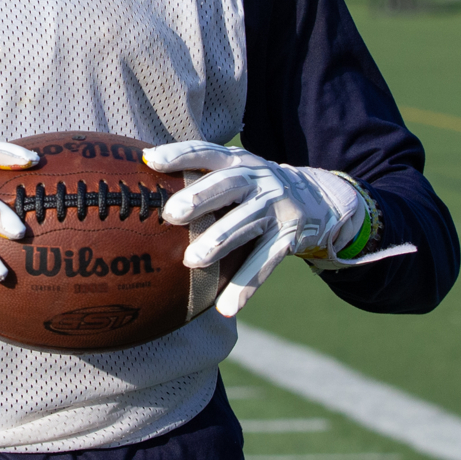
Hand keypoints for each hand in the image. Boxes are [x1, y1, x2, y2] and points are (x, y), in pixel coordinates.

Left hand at [143, 142, 414, 316]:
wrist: (320, 199)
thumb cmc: (256, 190)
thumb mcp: (237, 174)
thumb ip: (202, 178)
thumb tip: (140, 189)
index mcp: (238, 161)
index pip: (206, 152)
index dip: (179, 154)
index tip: (149, 161)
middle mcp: (258, 179)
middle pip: (226, 185)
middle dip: (199, 198)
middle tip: (170, 213)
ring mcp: (276, 207)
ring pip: (245, 224)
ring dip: (218, 242)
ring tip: (191, 261)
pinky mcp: (289, 237)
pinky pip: (266, 262)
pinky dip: (246, 286)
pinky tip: (227, 307)